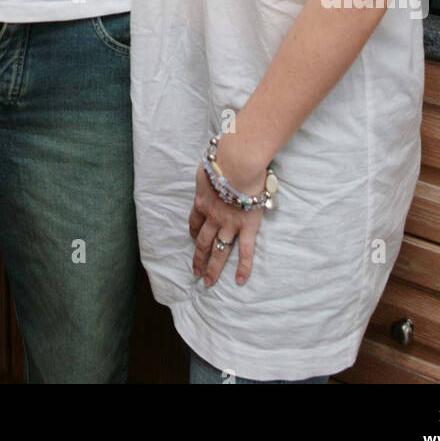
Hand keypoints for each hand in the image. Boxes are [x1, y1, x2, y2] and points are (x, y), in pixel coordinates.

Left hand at [189, 144, 266, 287]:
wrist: (238, 163)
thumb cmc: (224, 158)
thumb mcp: (208, 164)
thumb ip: (209, 171)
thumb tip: (212, 166)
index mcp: (202, 200)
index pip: (194, 221)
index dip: (193, 232)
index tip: (193, 239)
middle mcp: (212, 216)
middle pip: (202, 241)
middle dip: (198, 258)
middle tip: (195, 273)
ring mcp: (228, 224)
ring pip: (218, 250)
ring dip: (212, 268)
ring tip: (208, 282)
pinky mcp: (246, 226)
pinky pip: (244, 251)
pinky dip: (242, 267)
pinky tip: (239, 281)